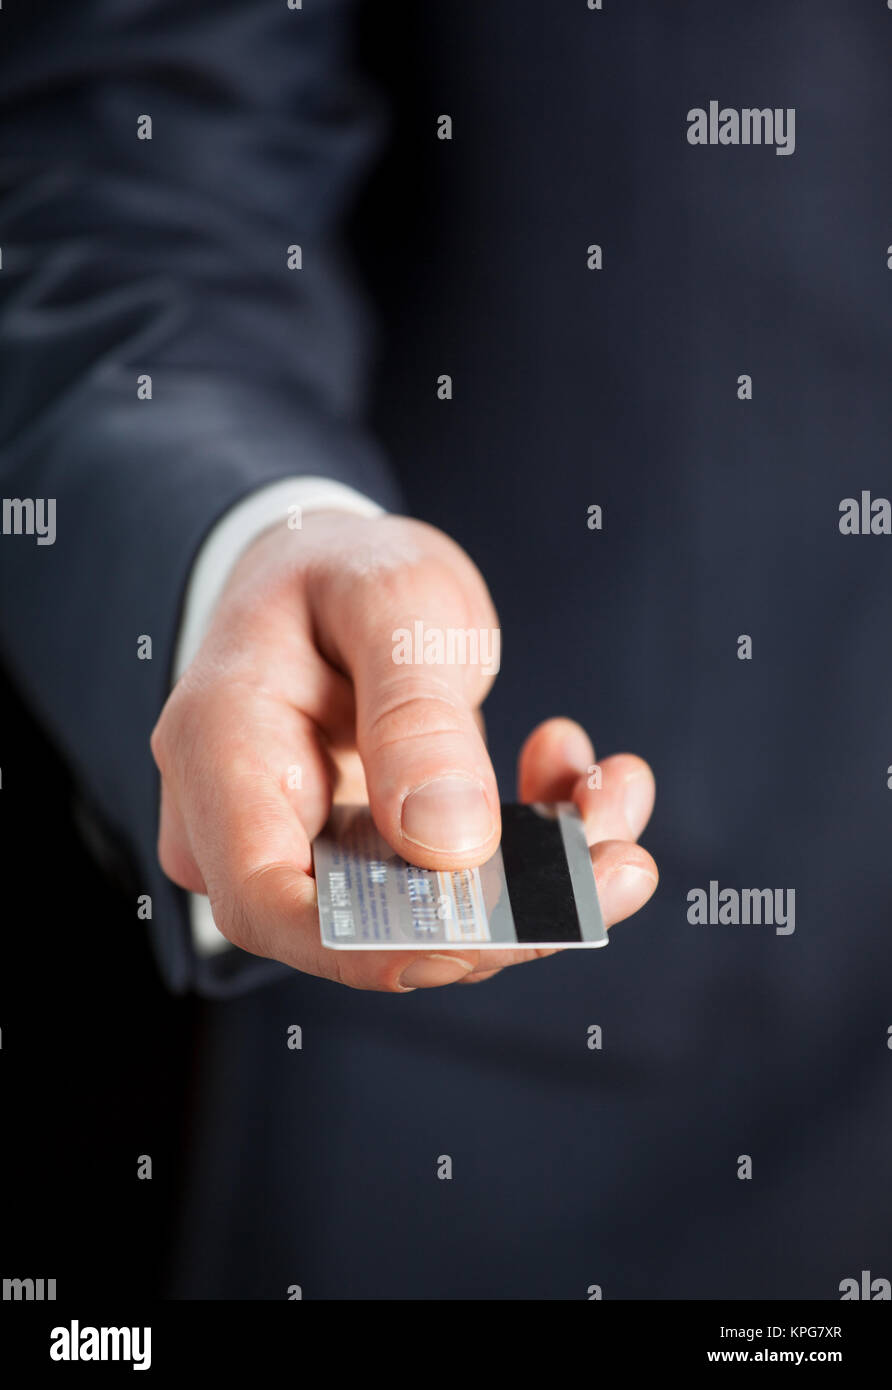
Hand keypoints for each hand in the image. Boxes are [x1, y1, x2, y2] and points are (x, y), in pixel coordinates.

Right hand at [150, 510, 657, 990]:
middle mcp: (252, 818)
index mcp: (221, 751)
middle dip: (502, 916)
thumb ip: (414, 711)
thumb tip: (449, 842)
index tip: (495, 935)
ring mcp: (309, 846)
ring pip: (423, 919)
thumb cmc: (343, 570)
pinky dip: (532, 847)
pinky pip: (448, 887)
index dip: (372, 946)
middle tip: (620, 866)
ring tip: (615, 796)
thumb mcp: (390, 599)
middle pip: (357, 929)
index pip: (265, 899)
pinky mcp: (369, 856)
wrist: (333, 572)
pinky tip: (571, 773)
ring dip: (537, 879)